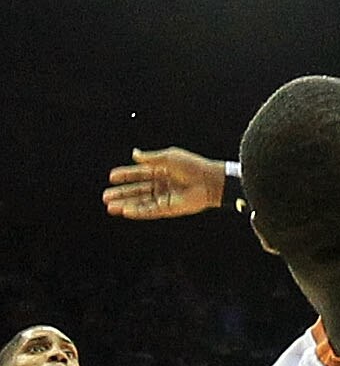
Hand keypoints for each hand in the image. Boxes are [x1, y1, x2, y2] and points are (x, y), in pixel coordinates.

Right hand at [104, 147, 226, 221]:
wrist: (208, 180)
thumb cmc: (192, 166)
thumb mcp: (168, 157)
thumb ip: (150, 158)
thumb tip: (134, 154)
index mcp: (162, 170)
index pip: (139, 173)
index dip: (125, 175)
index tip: (112, 176)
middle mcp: (162, 185)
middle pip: (137, 190)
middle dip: (121, 193)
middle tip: (105, 196)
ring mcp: (164, 197)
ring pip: (140, 202)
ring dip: (125, 204)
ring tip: (110, 206)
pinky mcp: (169, 208)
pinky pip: (149, 211)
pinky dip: (137, 211)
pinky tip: (125, 211)